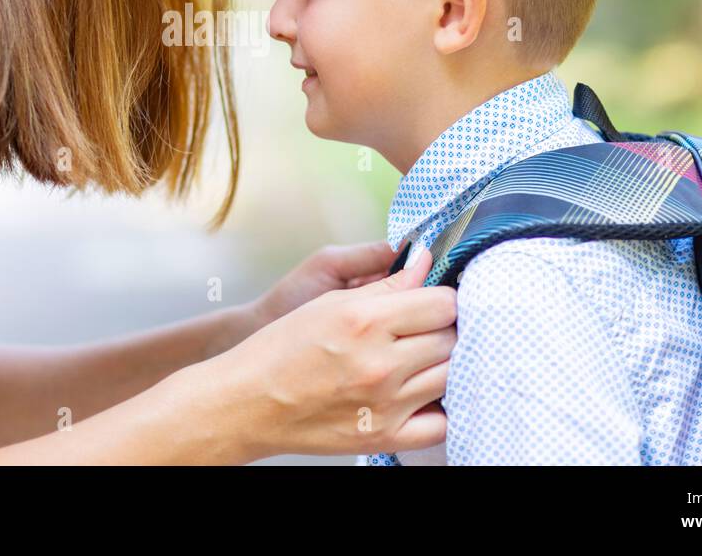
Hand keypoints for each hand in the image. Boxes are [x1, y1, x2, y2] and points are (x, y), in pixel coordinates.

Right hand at [208, 245, 456, 458]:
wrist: (250, 403)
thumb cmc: (282, 348)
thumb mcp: (330, 302)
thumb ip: (386, 284)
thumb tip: (425, 263)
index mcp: (365, 321)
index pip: (443, 304)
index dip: (441, 298)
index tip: (431, 302)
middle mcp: (380, 364)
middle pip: (450, 339)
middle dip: (441, 330)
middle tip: (421, 330)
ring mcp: (385, 405)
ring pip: (451, 377)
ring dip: (440, 364)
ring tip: (418, 359)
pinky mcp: (384, 437)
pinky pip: (442, 424)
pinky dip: (439, 407)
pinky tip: (422, 394)